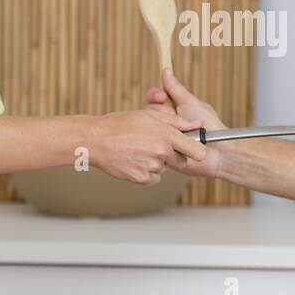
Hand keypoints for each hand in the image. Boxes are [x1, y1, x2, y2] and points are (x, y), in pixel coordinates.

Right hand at [91, 108, 206, 185]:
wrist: (96, 140)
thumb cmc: (122, 124)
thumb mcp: (150, 115)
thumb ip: (177, 121)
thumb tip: (197, 125)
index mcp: (167, 135)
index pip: (197, 151)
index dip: (197, 151)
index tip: (194, 149)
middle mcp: (162, 152)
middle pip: (180, 160)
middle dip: (172, 154)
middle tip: (154, 144)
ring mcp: (152, 166)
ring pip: (164, 167)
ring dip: (156, 161)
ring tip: (138, 149)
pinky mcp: (142, 178)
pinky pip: (153, 177)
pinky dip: (146, 171)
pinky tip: (134, 160)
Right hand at [144, 69, 226, 178]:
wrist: (219, 152)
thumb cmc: (210, 125)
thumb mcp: (190, 103)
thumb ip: (176, 89)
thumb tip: (166, 71)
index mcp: (174, 110)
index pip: (156, 99)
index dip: (155, 96)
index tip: (159, 96)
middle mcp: (168, 124)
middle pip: (150, 112)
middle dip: (157, 111)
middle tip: (168, 113)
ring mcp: (166, 139)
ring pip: (149, 128)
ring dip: (158, 126)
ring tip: (171, 130)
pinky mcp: (165, 154)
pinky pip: (153, 146)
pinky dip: (156, 142)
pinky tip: (162, 141)